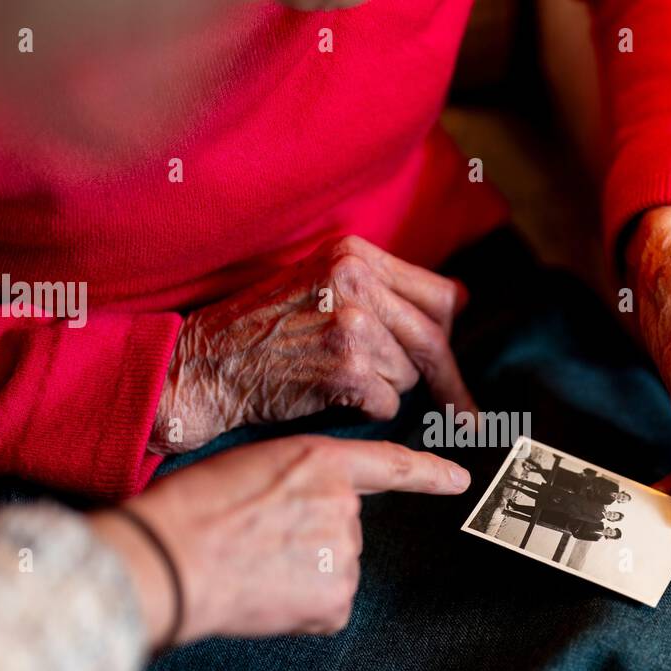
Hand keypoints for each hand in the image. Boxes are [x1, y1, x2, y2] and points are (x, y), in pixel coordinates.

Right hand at [90, 436, 470, 649]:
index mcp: (319, 461)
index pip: (390, 465)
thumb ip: (294, 485)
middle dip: (307, 541)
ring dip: (301, 576)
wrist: (169, 559)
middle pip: (343, 528)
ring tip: (252, 570)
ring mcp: (344, 553)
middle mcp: (344, 504)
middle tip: (254, 544)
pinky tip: (264, 598)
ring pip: (333, 569)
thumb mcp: (247, 468)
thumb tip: (302, 520)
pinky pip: (326, 608)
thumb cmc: (189, 510)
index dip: (428, 474)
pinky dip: (300, 610)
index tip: (459, 480)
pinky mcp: (336, 598)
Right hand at [150, 235, 476, 453]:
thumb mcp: (318, 282)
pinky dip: (368, 411)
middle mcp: (357, 283)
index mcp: (354, 255)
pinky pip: (388, 404)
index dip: (450, 333)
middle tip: (465, 416)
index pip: (438, 295)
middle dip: (450, 382)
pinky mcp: (347, 370)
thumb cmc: (259, 330)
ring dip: (386, 390)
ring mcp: (353, 326)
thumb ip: (383, 287)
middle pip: (433, 339)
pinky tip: (333, 398)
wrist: (205, 366)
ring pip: (409, 376)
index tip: (457, 363)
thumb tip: (460, 300)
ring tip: (340, 380)